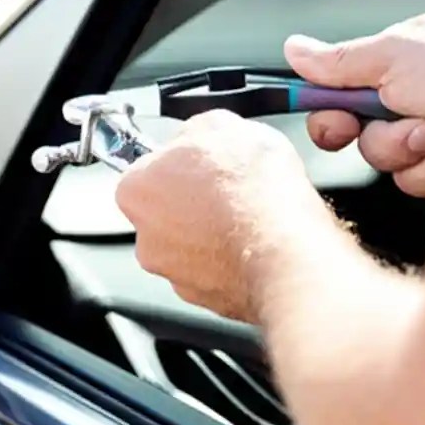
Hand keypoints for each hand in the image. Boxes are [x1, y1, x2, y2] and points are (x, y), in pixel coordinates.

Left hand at [115, 110, 331, 321]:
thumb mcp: (224, 124)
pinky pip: (216, 270)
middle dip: (197, 200)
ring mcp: (175, 273)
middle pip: (168, 210)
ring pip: (192, 243)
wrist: (287, 253)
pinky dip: (232, 258)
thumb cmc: (254, 191)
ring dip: (216, 231)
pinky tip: (258, 243)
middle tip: (233, 188)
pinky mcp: (205, 299)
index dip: (183, 161)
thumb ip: (196, 131)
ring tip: (253, 216)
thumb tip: (196, 136)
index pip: (149, 168)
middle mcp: (146, 238)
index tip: (205, 161)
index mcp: (136, 189)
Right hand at [284, 7, 424, 213]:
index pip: (347, 97)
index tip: (336, 127)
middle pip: (371, 144)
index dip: (334, 119)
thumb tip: (295, 49)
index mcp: (411, 64)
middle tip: (422, 130)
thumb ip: (342, 61)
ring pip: (404, 176)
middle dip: (392, 142)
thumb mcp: (400, 56)